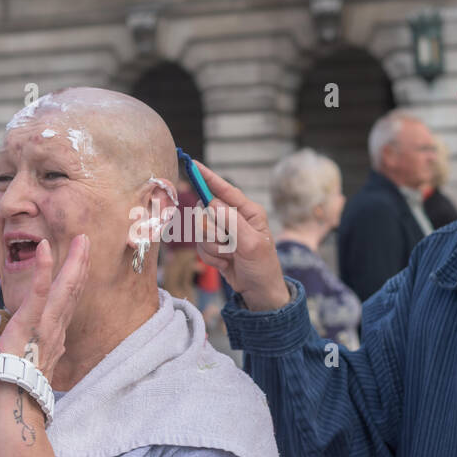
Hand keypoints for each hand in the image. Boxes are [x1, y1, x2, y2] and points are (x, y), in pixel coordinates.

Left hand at [0, 235, 89, 379]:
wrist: (11, 406)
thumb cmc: (12, 390)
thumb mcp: (29, 367)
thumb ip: (37, 353)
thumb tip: (47, 347)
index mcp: (52, 338)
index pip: (67, 304)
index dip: (75, 280)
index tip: (80, 262)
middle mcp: (55, 330)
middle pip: (73, 291)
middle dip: (81, 264)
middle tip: (85, 241)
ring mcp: (45, 326)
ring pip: (65, 288)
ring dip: (74, 261)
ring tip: (80, 239)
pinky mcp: (30, 324)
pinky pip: (40, 292)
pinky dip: (44, 269)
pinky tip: (46, 248)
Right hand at [190, 161, 289, 310]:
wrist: (259, 292)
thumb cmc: (263, 267)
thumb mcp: (252, 245)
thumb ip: (233, 222)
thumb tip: (213, 203)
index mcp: (248, 212)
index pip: (225, 190)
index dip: (208, 177)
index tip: (193, 164)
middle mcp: (234, 218)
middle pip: (206, 211)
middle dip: (213, 231)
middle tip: (227, 244)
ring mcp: (223, 232)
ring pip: (201, 231)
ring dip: (213, 247)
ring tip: (230, 256)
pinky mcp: (214, 245)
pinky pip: (200, 246)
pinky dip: (211, 257)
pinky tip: (226, 263)